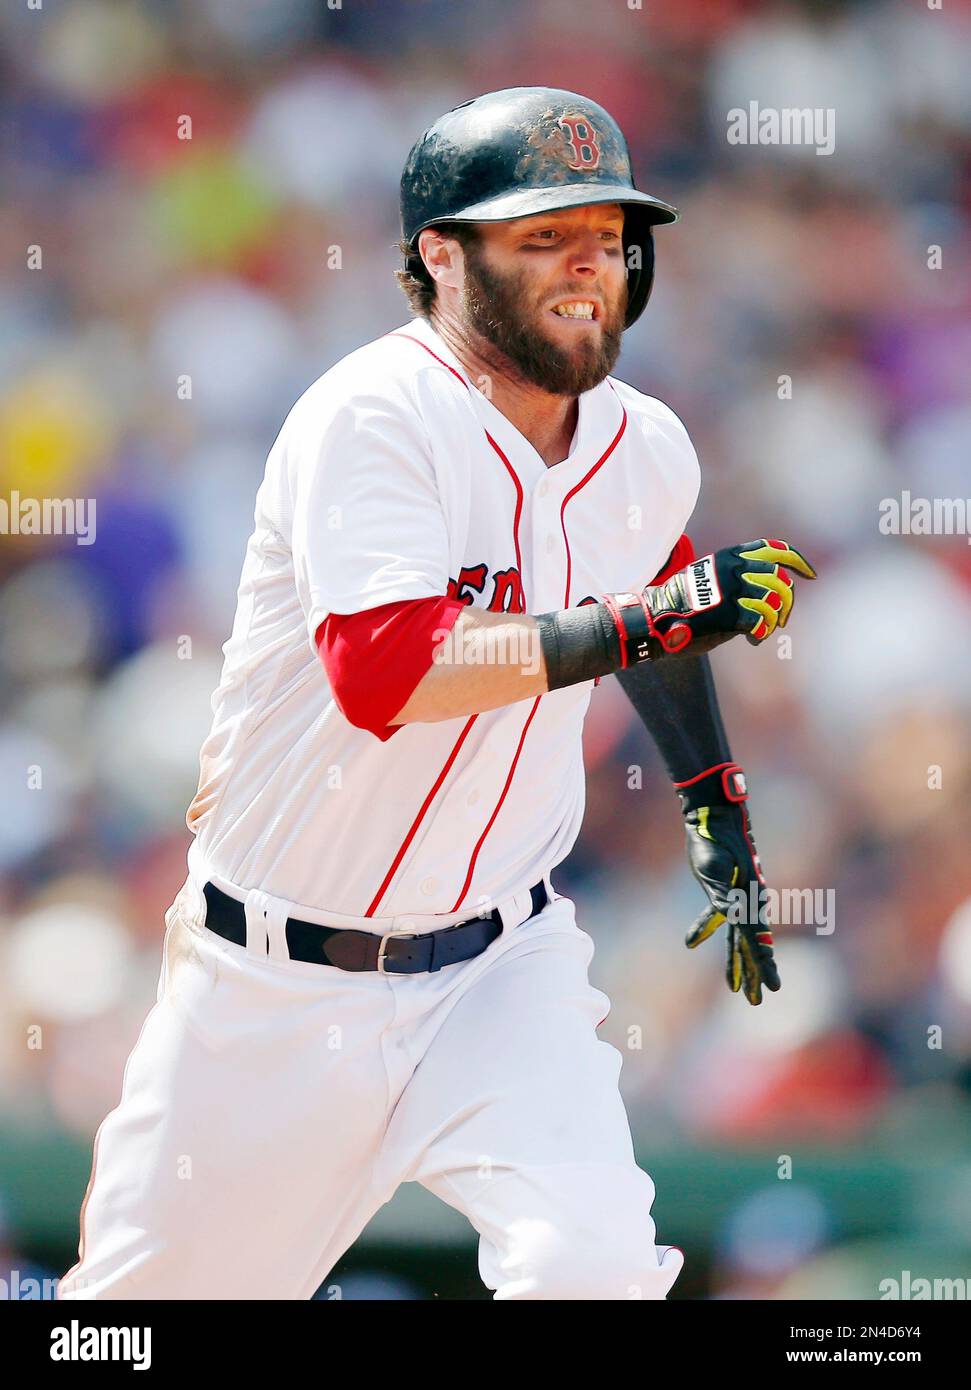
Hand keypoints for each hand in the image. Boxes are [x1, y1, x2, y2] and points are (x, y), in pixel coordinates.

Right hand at [642, 538, 815, 656]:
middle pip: (781, 580)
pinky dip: (762, 633)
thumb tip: (766, 593)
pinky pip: (762, 622)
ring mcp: (733, 590)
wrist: (653, 620)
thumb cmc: (679, 605)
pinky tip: (753, 640)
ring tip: (766, 630)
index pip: (775, 550)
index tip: (810, 575)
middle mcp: (735, 569)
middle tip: (783, 619)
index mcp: (730, 556)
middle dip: (788, 602)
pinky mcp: (730, 614)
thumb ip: (735, 579)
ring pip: (776, 601)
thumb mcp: (706, 578)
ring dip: (776, 619)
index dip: (798, 561)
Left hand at [675, 762, 779, 1004]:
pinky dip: (714, 937)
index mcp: (748, 898)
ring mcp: (737, 898)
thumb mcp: (715, 863)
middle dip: (755, 973)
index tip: (773, 986)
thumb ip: (722, 889)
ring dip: (740, 963)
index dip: (764, 963)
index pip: (757, 938)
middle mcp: (747, 902)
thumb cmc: (713, 837)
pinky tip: (700, 947)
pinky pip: (720, 921)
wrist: (713, 816)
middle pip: (752, 944)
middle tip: (759, 1000)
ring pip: (740, 938)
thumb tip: (730, 911)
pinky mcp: (722, 892)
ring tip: (741, 991)